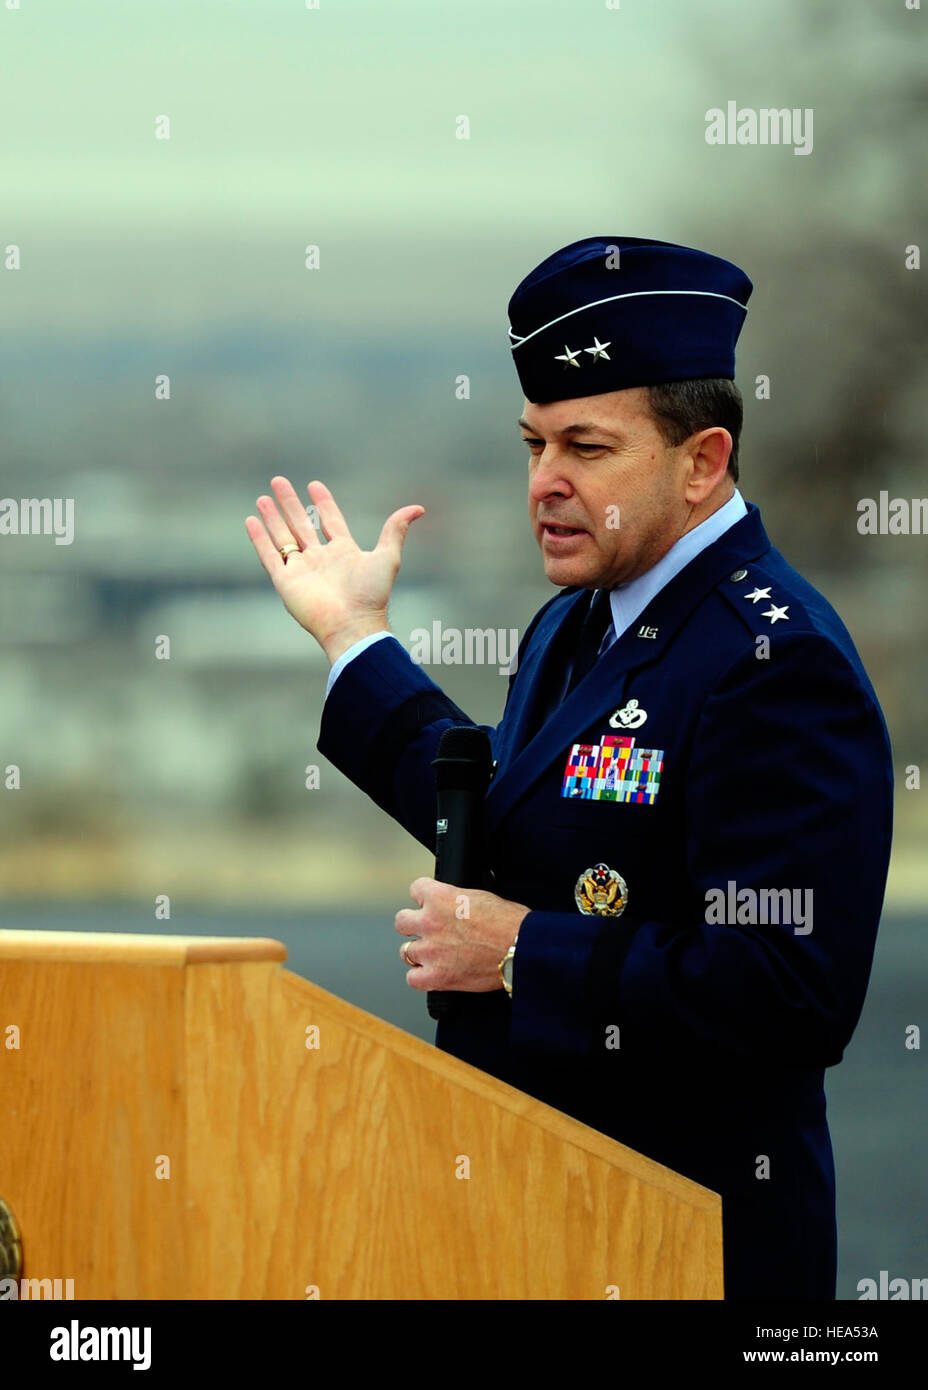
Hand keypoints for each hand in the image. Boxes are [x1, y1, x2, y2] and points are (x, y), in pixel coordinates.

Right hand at [245, 476, 424, 661]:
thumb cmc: (372, 594)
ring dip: (273, 517)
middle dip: (290, 503)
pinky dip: (260, 539)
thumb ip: (395, 530)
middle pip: (302, 524)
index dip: (323, 503)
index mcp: (343, 552)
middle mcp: (320, 559)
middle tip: (278, 480)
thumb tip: (418, 508)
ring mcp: (301, 570)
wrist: (352, 624)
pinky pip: (269, 556)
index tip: (314, 485)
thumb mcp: (387, 556)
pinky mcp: (286, 582)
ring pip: (283, 537)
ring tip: (263, 497)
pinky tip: (252, 521)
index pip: (330, 521)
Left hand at [396, 877, 529, 991]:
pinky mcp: (437, 976)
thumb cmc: (509, 922)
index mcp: (440, 897)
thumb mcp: (479, 896)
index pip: (415, 890)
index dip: (424, 897)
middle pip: (401, 922)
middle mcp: (429, 922)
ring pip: (405, 951)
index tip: (429, 903)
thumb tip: (450, 905)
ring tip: (435, 954)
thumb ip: (455, 900)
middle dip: (414, 925)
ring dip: (419, 952)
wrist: (521, 947)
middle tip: (429, 930)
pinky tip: (433, 973)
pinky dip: (421, 977)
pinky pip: (413, 978)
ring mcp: (431, 951)